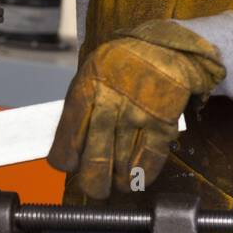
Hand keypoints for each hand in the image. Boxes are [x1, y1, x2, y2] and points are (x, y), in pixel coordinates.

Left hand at [47, 19, 224, 198]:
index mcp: (86, 89)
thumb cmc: (123, 61)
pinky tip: (138, 178)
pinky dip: (143, 174)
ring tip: (118, 182)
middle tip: (95, 188)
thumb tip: (70, 147)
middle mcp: (110, 104)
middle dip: (93, 182)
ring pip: (122, 164)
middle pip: (95, 159)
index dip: (66, 161)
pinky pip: (150, 158)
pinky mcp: (163, 120)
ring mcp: (138, 113)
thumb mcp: (93, 72)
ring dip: (119, 180)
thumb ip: (81, 106)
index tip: (70, 166)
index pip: (68, 140)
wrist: (165, 44)